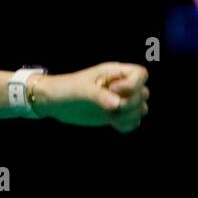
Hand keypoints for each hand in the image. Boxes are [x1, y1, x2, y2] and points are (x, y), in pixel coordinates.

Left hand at [32, 62, 148, 132]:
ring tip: (110, 116)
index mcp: (113, 72)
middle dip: (130, 104)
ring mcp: (118, 99)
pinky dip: (127, 125)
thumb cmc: (64, 89)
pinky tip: (113, 124)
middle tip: (109, 107)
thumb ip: (100, 95)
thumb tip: (117, 104)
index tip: (114, 90)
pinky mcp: (115, 113)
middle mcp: (119, 84)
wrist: (53, 102)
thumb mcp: (80, 90)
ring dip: (129, 116)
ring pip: (141, 109)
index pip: (141, 74)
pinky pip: (134, 121)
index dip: (133, 85)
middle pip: (144, 94)